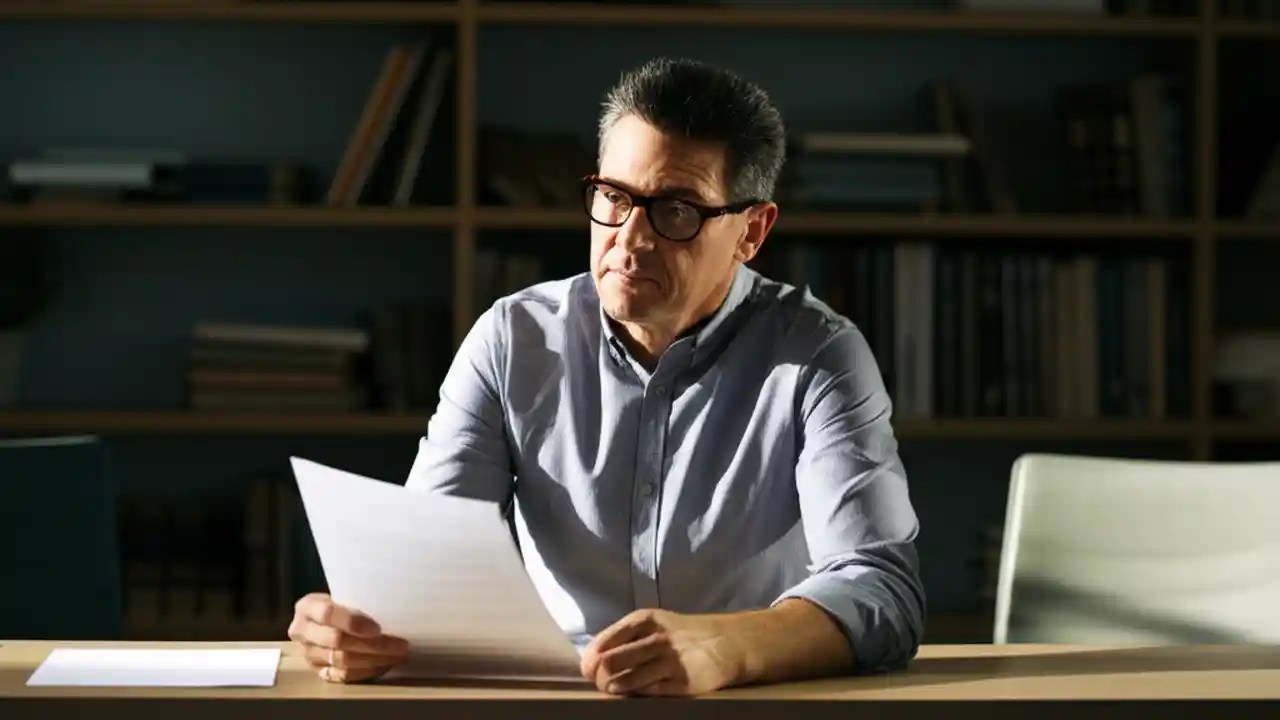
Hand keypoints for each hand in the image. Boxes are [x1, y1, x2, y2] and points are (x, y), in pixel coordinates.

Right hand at [288, 593, 409, 683]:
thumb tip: (393, 606)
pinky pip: (343, 677)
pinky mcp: (318, 672)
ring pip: (342, 662)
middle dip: (373, 645)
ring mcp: (309, 655)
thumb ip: (357, 598)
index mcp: (306, 607)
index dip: (352, 622)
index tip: (377, 628)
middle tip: (401, 645)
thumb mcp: (343, 592)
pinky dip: (367, 671)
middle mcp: (302, 632)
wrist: (322, 619)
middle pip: (337, 641)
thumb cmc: (340, 601)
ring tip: (399, 656)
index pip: (327, 614)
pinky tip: (385, 664)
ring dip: (375, 660)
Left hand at [579, 608, 745, 696]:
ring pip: (626, 680)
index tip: (587, 670)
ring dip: (613, 688)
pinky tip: (634, 694)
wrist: (728, 643)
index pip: (605, 640)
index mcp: (645, 619)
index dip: (591, 659)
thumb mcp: (657, 623)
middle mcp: (656, 638)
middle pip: (611, 662)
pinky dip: (635, 695)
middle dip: (598, 677)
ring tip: (613, 690)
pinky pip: (647, 692)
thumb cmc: (684, 634)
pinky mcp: (682, 683)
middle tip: (599, 683)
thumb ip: (628, 636)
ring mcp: (669, 661)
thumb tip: (593, 657)